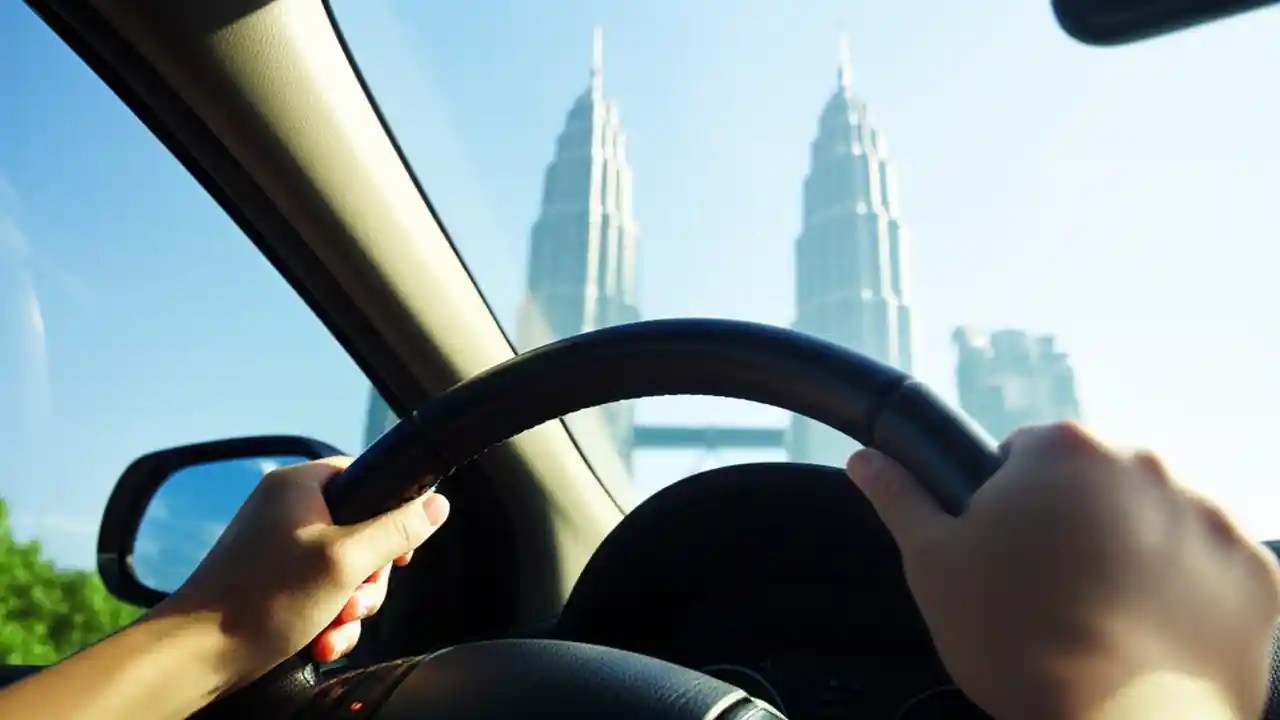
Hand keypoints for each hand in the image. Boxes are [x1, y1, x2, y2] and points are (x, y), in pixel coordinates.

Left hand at [156, 457, 449, 685]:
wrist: (197, 654)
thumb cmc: (264, 599)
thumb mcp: (347, 560)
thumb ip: (398, 529)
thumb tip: (436, 504)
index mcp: (300, 486)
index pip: (366, 475)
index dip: (393, 512)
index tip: (399, 550)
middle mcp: (286, 509)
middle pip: (362, 530)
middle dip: (370, 576)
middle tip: (358, 598)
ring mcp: (276, 546)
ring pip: (344, 568)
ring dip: (351, 604)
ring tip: (335, 625)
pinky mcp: (271, 581)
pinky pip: (319, 591)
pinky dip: (327, 618)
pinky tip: (321, 640)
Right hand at [847, 422, 1279, 719]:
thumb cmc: (1016, 644)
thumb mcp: (934, 565)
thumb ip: (900, 498)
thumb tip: (865, 461)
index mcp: (1064, 449)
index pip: (1028, 453)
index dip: (1010, 504)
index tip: (1012, 553)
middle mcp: (1149, 464)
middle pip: (1100, 480)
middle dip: (1077, 520)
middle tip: (1054, 589)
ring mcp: (1212, 515)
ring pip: (1159, 517)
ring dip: (1135, 547)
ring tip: (1106, 614)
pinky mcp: (1258, 569)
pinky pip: (1215, 563)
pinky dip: (1190, 587)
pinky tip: (1154, 628)